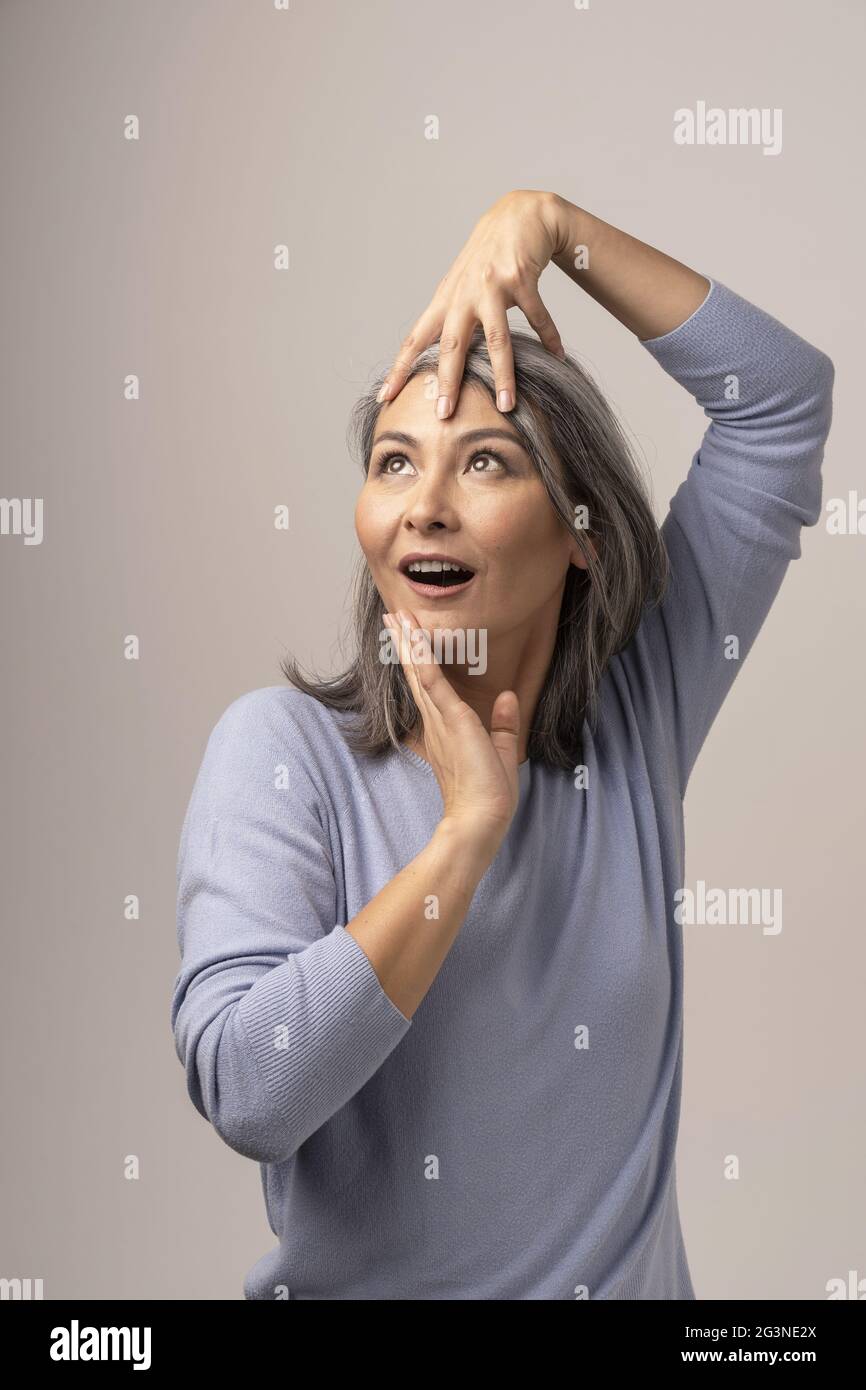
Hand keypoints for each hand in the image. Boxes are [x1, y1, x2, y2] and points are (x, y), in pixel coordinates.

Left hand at [377, 189, 567, 418]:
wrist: (519, 214)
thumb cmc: (487, 258)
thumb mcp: (461, 287)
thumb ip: (452, 320)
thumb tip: (441, 362)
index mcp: (445, 300)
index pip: (415, 339)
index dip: (399, 369)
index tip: (385, 397)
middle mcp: (463, 293)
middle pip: (451, 344)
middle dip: (447, 381)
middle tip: (444, 414)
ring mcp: (491, 285)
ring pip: (496, 338)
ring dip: (502, 374)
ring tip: (506, 405)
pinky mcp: (520, 277)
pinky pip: (537, 316)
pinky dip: (549, 337)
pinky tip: (557, 356)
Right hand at [383, 609, 520, 852]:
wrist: (482, 819)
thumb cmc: (489, 794)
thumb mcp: (502, 749)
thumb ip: (503, 722)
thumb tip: (506, 696)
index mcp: (445, 728)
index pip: (429, 686)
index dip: (418, 660)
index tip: (409, 637)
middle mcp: (436, 721)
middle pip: (416, 673)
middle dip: (405, 643)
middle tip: (392, 615)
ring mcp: (440, 719)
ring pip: (419, 671)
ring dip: (408, 641)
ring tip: (396, 615)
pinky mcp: (451, 718)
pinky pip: (431, 681)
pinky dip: (422, 658)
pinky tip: (413, 638)